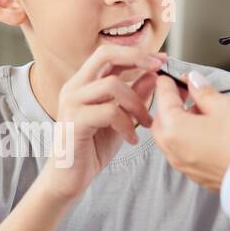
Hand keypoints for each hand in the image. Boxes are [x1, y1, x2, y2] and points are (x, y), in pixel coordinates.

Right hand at [40, 44, 166, 201]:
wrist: (69, 178)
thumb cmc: (92, 148)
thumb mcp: (120, 118)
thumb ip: (134, 96)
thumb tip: (152, 75)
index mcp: (83, 83)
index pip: (109, 53)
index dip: (136, 52)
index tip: (160, 59)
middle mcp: (74, 87)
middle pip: (105, 55)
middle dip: (136, 58)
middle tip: (158, 71)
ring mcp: (71, 103)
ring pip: (112, 85)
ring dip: (137, 103)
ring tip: (147, 123)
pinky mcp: (74, 122)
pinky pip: (109, 112)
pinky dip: (127, 125)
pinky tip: (132, 139)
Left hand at [152, 70, 229, 192]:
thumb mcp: (225, 105)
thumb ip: (203, 92)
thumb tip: (194, 82)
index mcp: (174, 130)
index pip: (164, 100)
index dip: (167, 85)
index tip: (170, 77)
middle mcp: (174, 151)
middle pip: (162, 123)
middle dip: (170, 106)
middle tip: (186, 93)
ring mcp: (185, 166)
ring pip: (172, 140)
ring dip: (180, 124)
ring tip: (203, 112)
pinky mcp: (198, 175)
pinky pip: (185, 153)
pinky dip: (189, 140)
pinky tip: (207, 132)